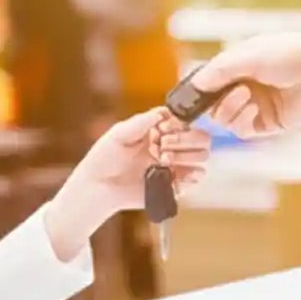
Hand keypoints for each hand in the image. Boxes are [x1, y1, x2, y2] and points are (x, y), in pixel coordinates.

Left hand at [46, 108, 209, 259]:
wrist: (98, 186)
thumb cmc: (104, 157)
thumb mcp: (119, 133)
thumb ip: (141, 122)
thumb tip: (164, 113)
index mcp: (159, 130)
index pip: (185, 121)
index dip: (179, 124)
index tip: (163, 130)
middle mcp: (171, 146)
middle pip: (201, 137)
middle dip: (186, 140)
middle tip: (164, 147)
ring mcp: (174, 166)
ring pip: (202, 156)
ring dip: (187, 156)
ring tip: (163, 160)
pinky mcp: (174, 185)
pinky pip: (195, 179)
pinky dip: (191, 175)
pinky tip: (174, 174)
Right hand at [191, 32, 300, 138]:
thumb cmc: (290, 54)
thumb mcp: (249, 56)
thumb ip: (219, 71)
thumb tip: (196, 85)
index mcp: (238, 65)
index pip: (208, 81)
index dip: (198, 90)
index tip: (186, 99)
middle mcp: (244, 86)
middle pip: (212, 104)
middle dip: (214, 101)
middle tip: (222, 95)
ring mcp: (255, 106)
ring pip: (224, 119)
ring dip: (228, 110)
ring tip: (246, 96)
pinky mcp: (267, 123)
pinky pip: (241, 130)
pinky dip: (241, 120)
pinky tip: (253, 108)